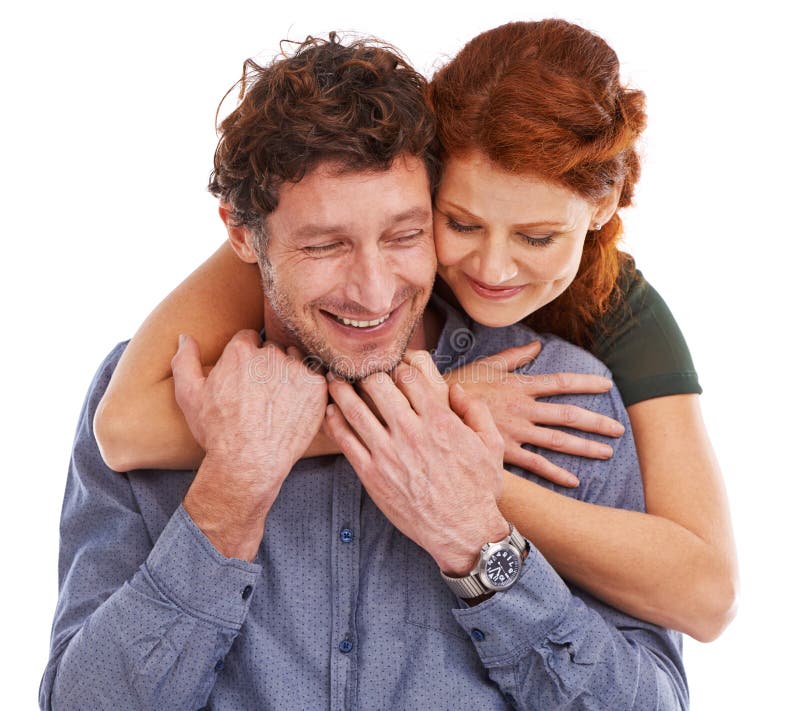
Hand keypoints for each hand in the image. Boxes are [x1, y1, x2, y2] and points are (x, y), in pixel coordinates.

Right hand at [172, 331, 327, 558]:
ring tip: (279, 401)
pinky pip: (315, 375)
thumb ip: (184, 361)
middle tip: (262, 394)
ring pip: (295, 360)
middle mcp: (270, 354)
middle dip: (267, 365)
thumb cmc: (217, 431)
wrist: (249, 462)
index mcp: (240, 351)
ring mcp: (296, 369)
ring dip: (290, 373)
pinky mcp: (316, 385)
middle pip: (273, 349)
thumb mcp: (190, 396)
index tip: (246, 377)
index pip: (248, 338)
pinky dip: (308, 387)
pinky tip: (296, 405)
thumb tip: (185, 337)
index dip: (246, 358)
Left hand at [324, 349, 508, 574]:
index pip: (409, 376)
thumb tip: (455, 388)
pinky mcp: (372, 475)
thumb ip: (475, 411)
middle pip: (378, 385)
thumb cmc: (478, 489)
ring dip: (341, 389)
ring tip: (334, 378)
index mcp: (440, 421)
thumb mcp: (491, 445)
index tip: (390, 363)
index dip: (397, 364)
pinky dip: (335, 422)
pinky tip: (331, 411)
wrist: (463, 532)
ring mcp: (389, 454)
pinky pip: (346, 441)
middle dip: (366, 370)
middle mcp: (411, 433)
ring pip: (355, 410)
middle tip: (356, 365)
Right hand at [445, 341, 623, 486]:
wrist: (432, 409)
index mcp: (520, 386)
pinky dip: (555, 473)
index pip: (560, 383)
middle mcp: (523, 409)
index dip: (586, 384)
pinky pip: (535, 464)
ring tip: (606, 452)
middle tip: (619, 429)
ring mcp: (515, 431)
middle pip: (567, 415)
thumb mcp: (486, 365)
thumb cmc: (458, 386)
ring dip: (584, 447)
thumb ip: (514, 357)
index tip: (607, 386)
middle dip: (596, 422)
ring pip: (557, 440)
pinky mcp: (503, 451)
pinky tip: (573, 481)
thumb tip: (537, 346)